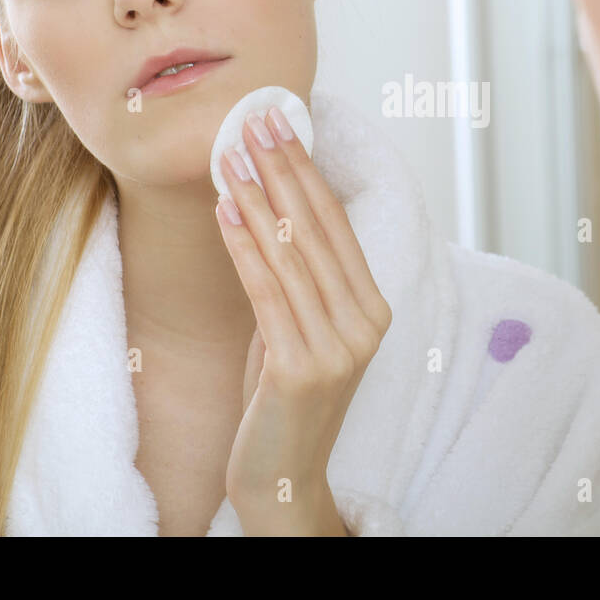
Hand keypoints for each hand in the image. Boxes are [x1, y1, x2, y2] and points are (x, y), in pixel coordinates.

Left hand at [214, 106, 391, 535]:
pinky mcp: (301, 368)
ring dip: (257, 199)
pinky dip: (244, 247)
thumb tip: (266, 201)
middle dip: (283, 170)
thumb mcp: (299, 327)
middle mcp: (365, 324)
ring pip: (291, 256)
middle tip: (255, 122)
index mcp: (374, 309)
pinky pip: (267, 294)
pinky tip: (225, 213)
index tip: (280, 126)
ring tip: (231, 157)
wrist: (283, 477)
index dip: (307, 171)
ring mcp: (338, 348)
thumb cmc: (283, 398)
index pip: (338, 225)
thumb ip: (296, 277)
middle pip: (318, 230)